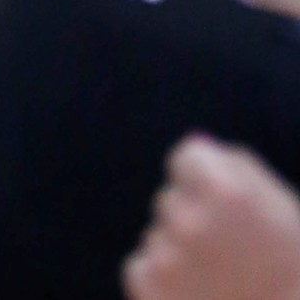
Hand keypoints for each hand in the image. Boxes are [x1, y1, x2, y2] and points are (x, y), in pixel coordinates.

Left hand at [124, 137, 299, 299]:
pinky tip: (199, 294)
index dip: (206, 179)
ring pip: (158, 235)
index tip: (224, 204)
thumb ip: (237, 167)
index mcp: (225, 194)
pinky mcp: (148, 286)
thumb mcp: (281, 210)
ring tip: (221, 278)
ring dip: (179, 251)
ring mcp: (165, 257)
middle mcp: (188, 221)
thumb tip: (196, 143)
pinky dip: (163, 279)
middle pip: (170, 199)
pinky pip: (142, 265)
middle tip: (231, 253)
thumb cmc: (292, 265)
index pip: (188, 156)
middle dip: (194, 218)